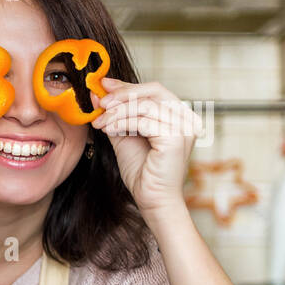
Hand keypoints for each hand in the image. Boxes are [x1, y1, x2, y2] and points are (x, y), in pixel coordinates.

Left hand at [92, 79, 202, 218]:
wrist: (152, 199)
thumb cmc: (142, 171)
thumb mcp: (125, 136)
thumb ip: (116, 115)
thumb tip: (98, 94)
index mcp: (178, 115)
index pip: (153, 90)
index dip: (126, 86)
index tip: (102, 86)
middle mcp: (186, 118)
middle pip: (153, 91)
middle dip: (122, 94)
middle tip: (100, 102)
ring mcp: (184, 127)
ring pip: (145, 106)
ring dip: (117, 112)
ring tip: (100, 122)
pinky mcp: (176, 138)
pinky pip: (144, 121)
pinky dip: (122, 122)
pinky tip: (108, 130)